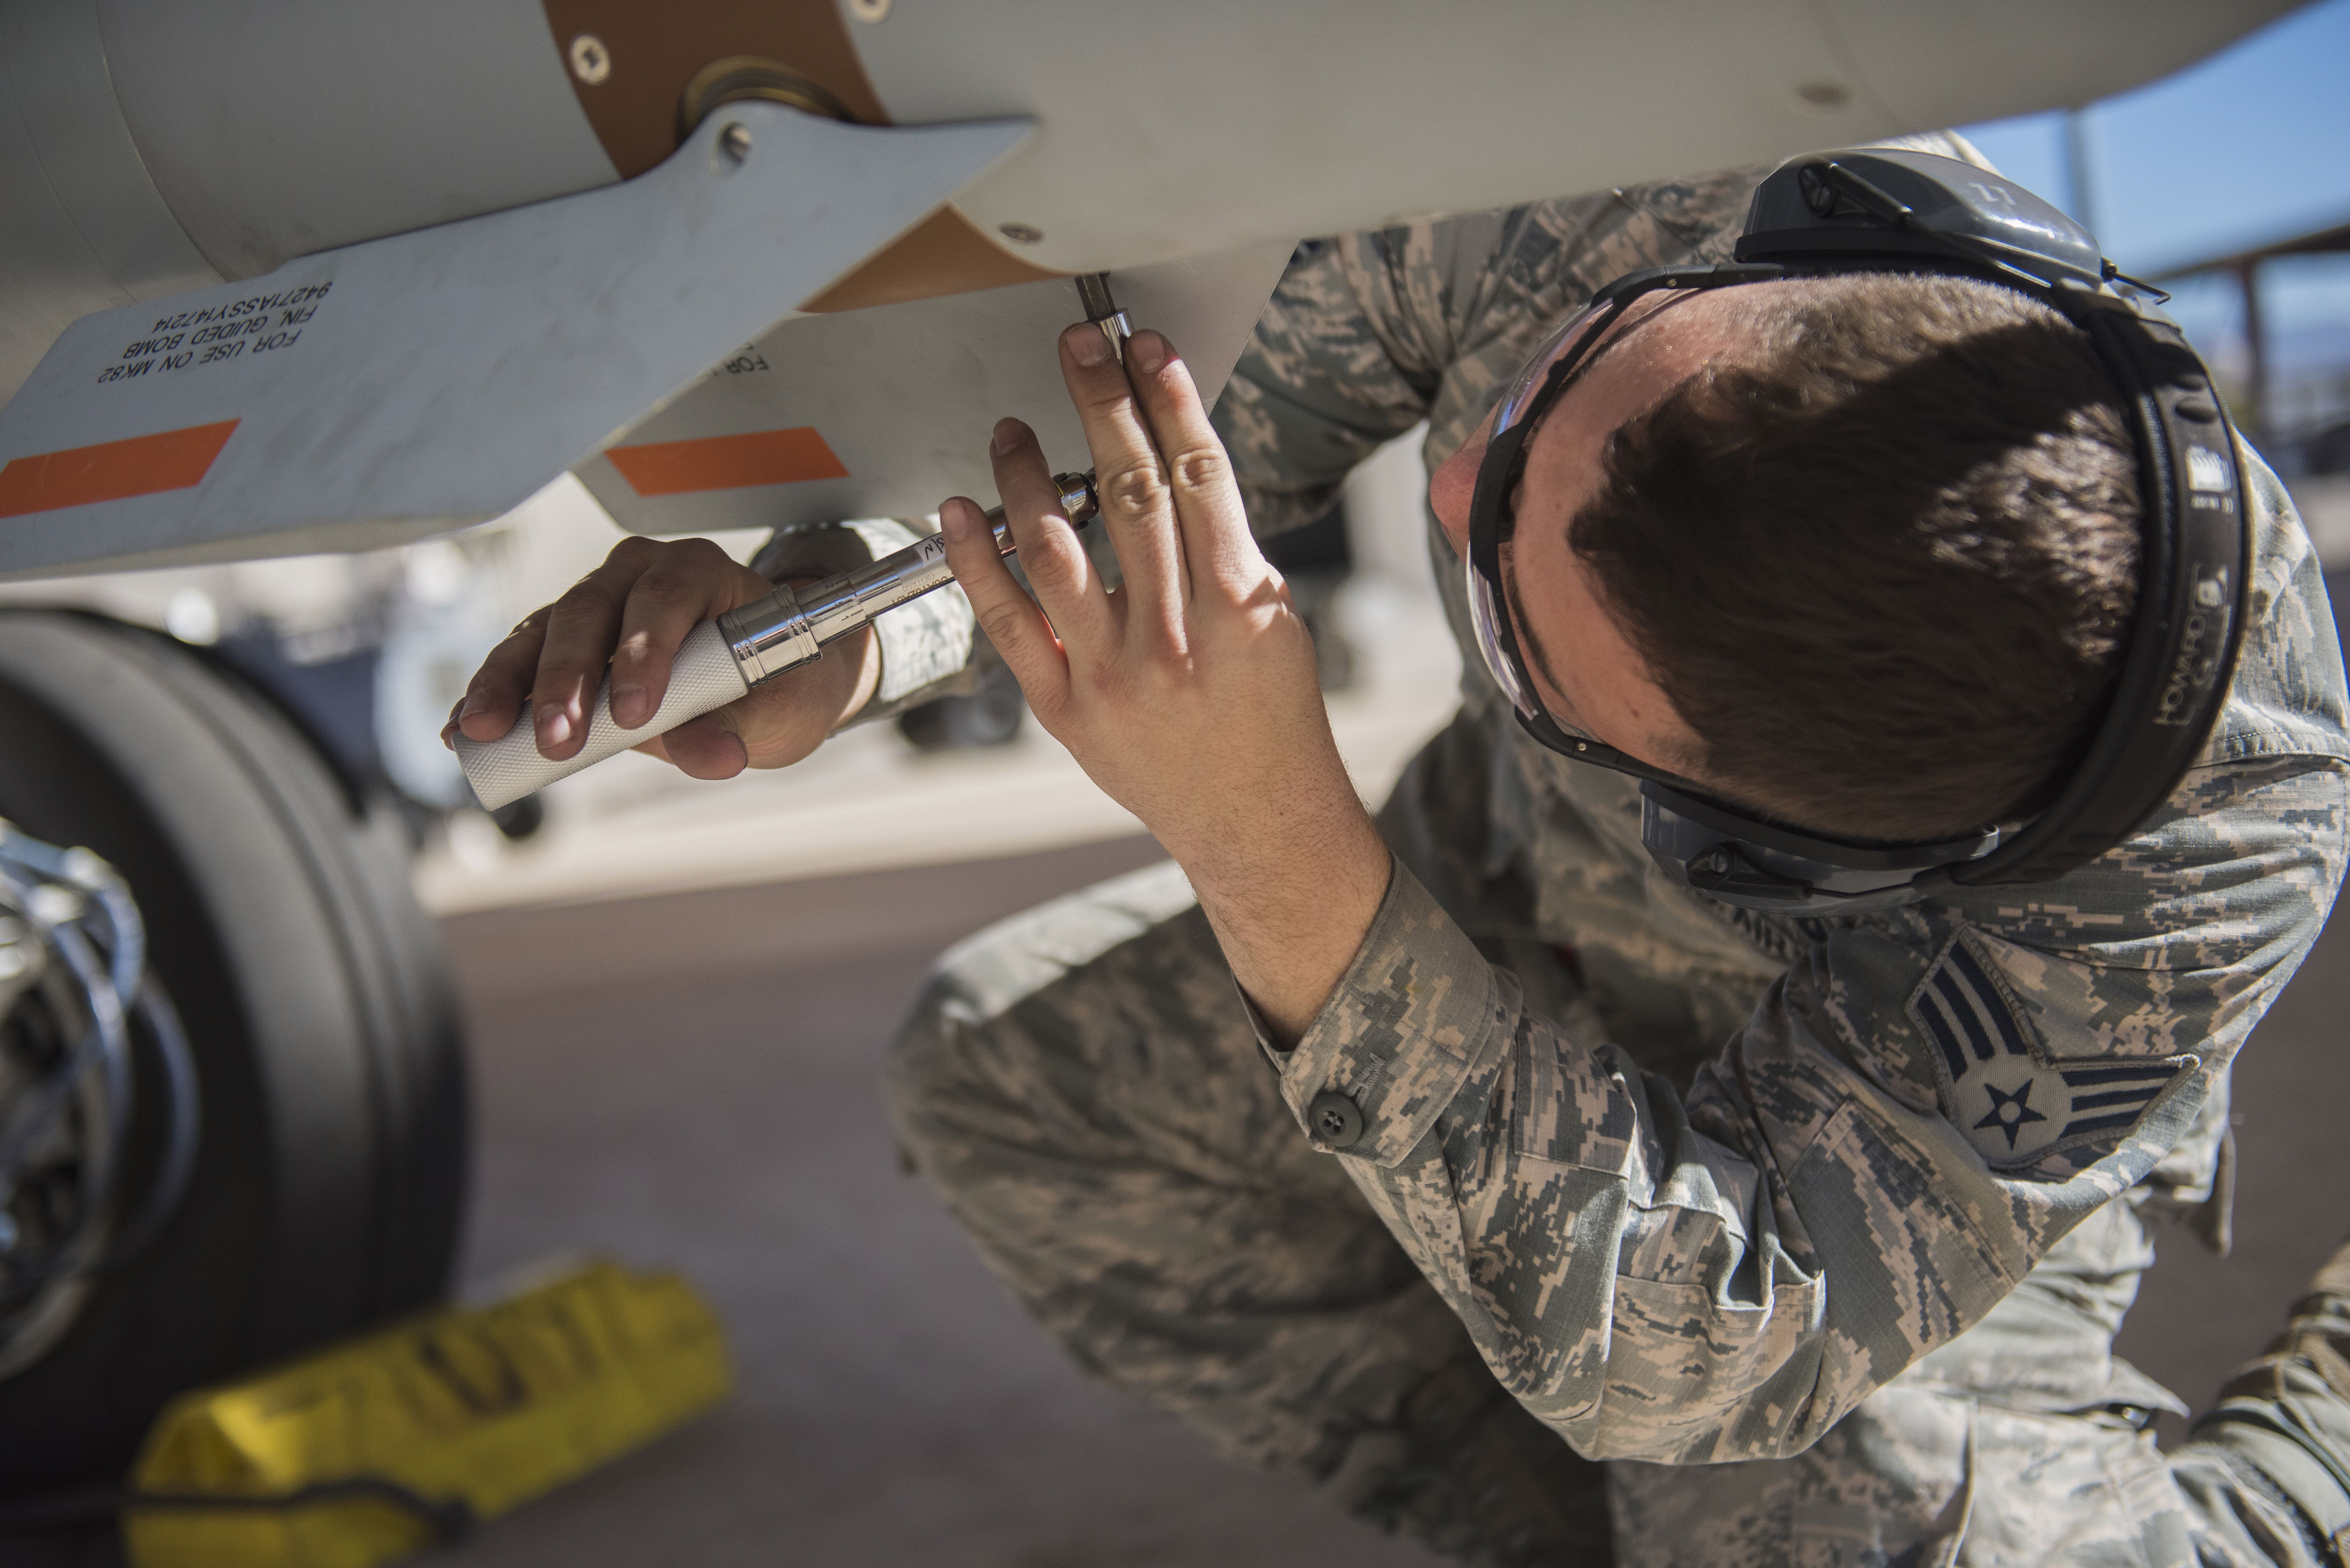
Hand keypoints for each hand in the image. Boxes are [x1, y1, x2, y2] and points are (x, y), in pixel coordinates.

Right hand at [443, 536, 878, 776]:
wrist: (765, 685)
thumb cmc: (773, 683)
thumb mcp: (771, 708)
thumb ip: (737, 727)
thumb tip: (717, 758)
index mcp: (697, 571)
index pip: (664, 598)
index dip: (643, 652)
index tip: (634, 714)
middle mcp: (637, 574)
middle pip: (590, 612)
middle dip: (567, 679)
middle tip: (556, 740)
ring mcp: (594, 603)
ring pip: (541, 633)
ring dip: (510, 684)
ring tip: (483, 732)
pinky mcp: (562, 642)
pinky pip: (521, 663)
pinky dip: (495, 696)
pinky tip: (464, 731)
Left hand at [941, 326, 1390, 1039]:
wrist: (1255, 822)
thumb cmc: (1271, 717)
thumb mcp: (1273, 622)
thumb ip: (1224, 550)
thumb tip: (1174, 459)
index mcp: (1240, 609)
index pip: (1198, 478)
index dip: (1168, 401)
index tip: (1145, 346)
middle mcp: (1174, 640)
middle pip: (1129, 495)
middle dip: (1101, 407)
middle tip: (1077, 346)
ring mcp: (1111, 677)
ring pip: (1055, 551)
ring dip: (1026, 474)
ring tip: (1011, 423)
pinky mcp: (1065, 710)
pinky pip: (1008, 623)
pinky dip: (976, 560)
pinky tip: (957, 508)